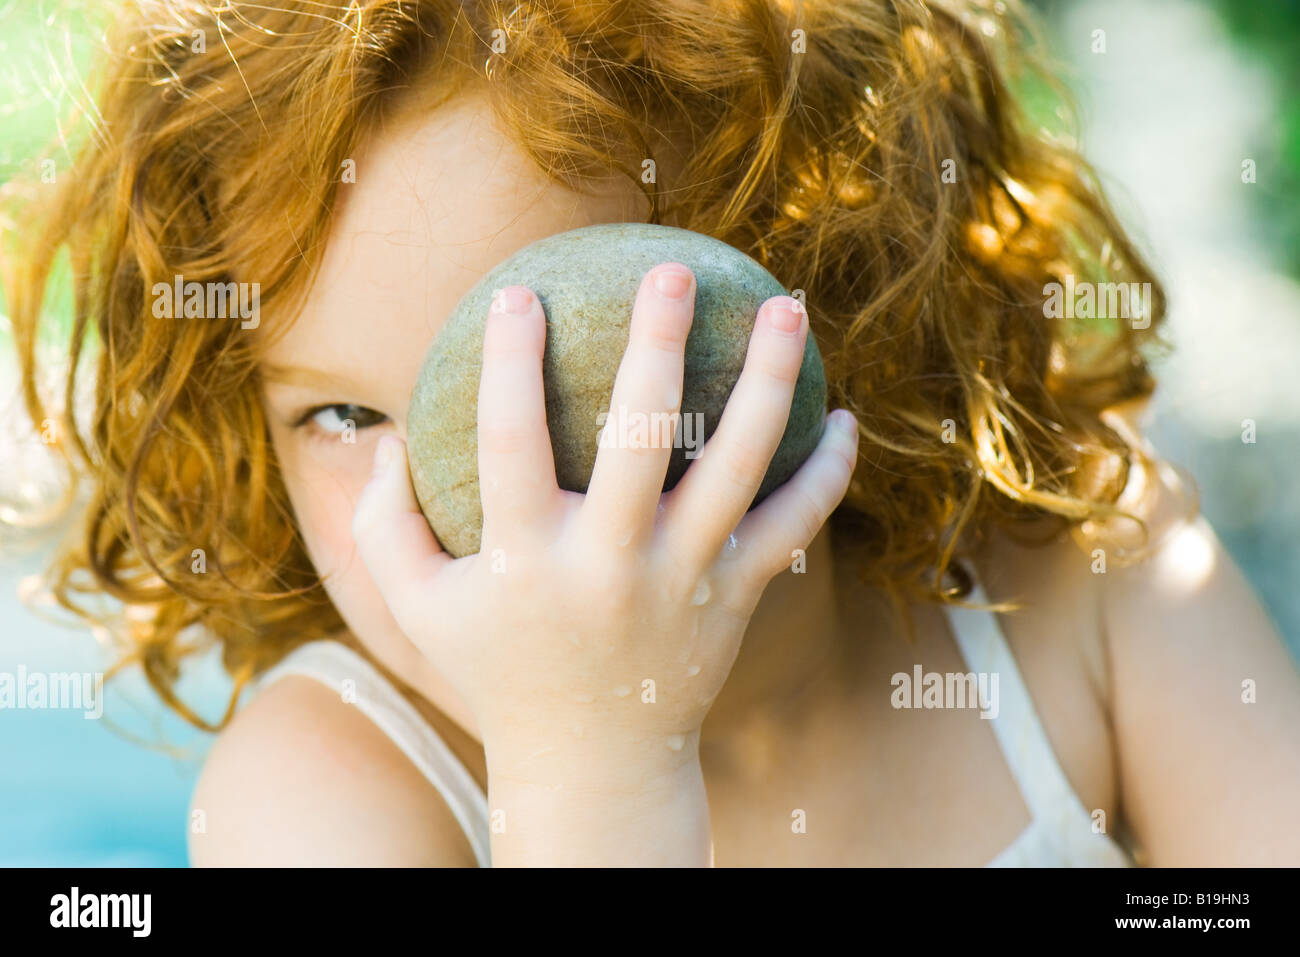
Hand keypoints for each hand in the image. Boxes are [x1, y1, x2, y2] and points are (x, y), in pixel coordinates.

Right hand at [351, 262, 856, 861]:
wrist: (594, 760)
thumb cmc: (498, 667)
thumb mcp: (418, 609)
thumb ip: (385, 526)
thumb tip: (383, 436)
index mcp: (525, 559)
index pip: (509, 442)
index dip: (509, 363)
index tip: (519, 292)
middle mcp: (609, 564)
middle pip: (639, 439)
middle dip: (656, 345)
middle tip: (673, 269)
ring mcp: (683, 580)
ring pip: (736, 467)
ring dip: (767, 382)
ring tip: (786, 307)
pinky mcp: (737, 595)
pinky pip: (794, 524)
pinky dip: (826, 472)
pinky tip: (842, 417)